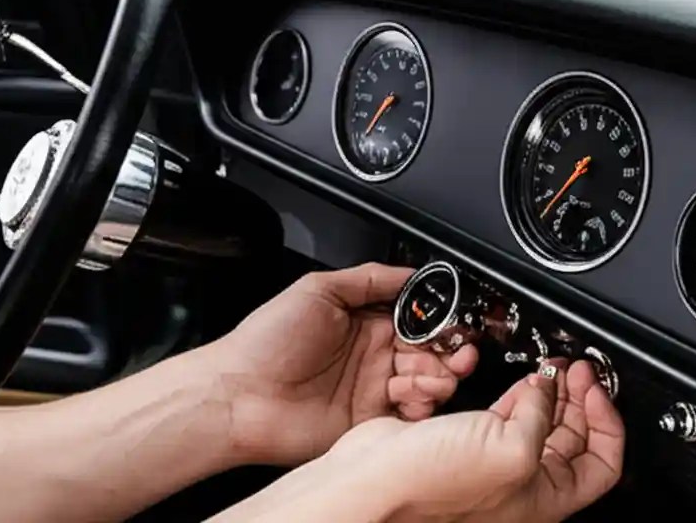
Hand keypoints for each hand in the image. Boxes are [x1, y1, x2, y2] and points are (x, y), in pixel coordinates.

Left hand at [198, 263, 478, 465]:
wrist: (238, 396)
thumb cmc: (266, 341)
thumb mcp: (318, 289)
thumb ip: (370, 278)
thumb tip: (412, 271)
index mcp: (367, 322)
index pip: (419, 319)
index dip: (441, 321)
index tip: (453, 322)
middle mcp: (375, 356)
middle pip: (432, 352)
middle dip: (451, 352)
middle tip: (457, 353)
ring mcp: (374, 390)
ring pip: (427, 383)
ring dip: (439, 378)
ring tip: (433, 377)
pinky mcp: (370, 423)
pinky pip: (410, 416)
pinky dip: (423, 408)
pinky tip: (415, 398)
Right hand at [324, 359, 623, 521]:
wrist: (372, 482)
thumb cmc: (431, 486)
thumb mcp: (511, 447)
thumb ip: (541, 414)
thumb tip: (547, 387)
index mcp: (545, 500)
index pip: (603, 462)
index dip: (607, 422)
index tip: (598, 389)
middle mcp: (524, 485)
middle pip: (575, 439)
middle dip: (582, 399)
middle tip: (580, 368)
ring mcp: (496, 463)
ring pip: (542, 422)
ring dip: (553, 390)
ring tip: (557, 366)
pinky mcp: (468, 440)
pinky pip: (508, 414)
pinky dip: (522, 391)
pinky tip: (525, 376)